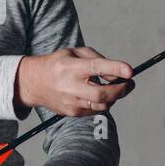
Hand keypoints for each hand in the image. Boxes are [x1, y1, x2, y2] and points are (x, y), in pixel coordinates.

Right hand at [14, 46, 134, 117]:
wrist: (34, 83)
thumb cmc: (59, 64)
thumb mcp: (75, 53)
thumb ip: (98, 60)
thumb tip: (118, 74)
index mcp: (70, 67)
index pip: (96, 68)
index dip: (115, 69)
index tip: (130, 71)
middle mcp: (69, 86)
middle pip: (101, 95)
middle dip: (121, 90)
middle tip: (130, 84)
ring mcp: (70, 102)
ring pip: (101, 106)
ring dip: (114, 98)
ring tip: (115, 89)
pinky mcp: (72, 113)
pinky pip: (95, 111)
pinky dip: (102, 103)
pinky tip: (99, 95)